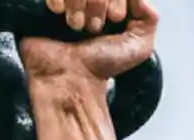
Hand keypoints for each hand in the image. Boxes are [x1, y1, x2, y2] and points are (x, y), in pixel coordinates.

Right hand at [21, 0, 158, 83]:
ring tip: (76, 27)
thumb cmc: (101, 65)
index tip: (115, 18)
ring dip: (79, 4)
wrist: (70, 79)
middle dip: (98, 3)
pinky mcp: (44, 6)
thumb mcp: (138, 46)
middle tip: (94, 28)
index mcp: (110, 5)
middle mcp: (88, 2)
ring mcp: (67, 4)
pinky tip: (59, 14)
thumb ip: (149, 18)